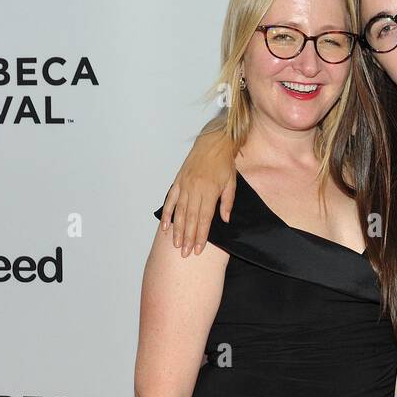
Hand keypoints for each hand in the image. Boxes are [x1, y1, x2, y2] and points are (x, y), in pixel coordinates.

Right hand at [160, 126, 236, 256]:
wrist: (213, 142)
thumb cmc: (224, 164)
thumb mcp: (231, 183)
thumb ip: (227, 203)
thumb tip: (225, 220)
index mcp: (210, 191)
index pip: (204, 219)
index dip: (201, 236)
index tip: (198, 249)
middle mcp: (195, 189)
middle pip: (191, 219)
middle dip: (188, 238)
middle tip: (185, 253)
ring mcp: (185, 185)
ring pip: (179, 212)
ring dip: (178, 230)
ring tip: (176, 245)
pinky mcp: (178, 181)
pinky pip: (171, 200)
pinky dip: (167, 214)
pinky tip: (165, 227)